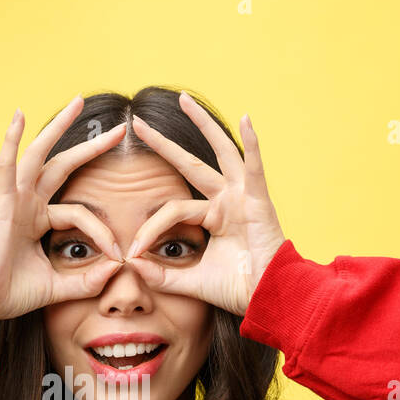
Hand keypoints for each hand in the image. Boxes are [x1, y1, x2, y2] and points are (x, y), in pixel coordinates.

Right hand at [0, 97, 129, 322]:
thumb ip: (87, 280)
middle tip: (120, 130)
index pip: (81, 214)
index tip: (119, 257)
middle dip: (91, 147)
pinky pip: (6, 166)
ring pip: (39, 155)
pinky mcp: (0, 202)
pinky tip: (19, 116)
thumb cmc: (10, 294)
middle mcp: (27, 204)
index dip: (103, 233)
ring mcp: (13, 200)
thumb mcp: (58, 287)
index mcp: (38, 221)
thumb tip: (119, 269)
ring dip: (58, 128)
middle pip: (63, 166)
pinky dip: (11, 140)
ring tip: (78, 103)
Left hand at [120, 92, 285, 315]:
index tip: (131, 252)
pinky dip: (252, 143)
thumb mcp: (190, 282)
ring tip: (184, 99)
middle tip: (138, 123)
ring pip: (219, 153)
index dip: (148, 229)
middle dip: (163, 144)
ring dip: (203, 124)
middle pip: (190, 165)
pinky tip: (247, 119)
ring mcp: (242, 197)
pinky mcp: (259, 201)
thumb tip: (131, 263)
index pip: (171, 211)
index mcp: (212, 218)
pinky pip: (254, 168)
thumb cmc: (236, 291)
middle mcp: (226, 201)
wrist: (268, 300)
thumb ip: (161, 274)